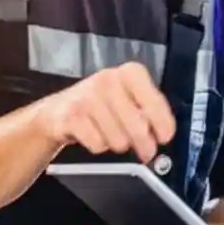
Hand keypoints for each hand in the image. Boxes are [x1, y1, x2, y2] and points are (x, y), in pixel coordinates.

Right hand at [38, 62, 175, 162]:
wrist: (58, 109)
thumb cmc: (101, 104)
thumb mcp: (128, 98)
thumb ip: (149, 111)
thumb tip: (162, 135)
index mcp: (130, 73)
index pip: (155, 102)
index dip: (163, 123)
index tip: (164, 137)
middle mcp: (109, 80)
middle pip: (138, 127)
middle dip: (144, 144)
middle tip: (146, 151)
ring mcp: (88, 97)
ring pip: (119, 140)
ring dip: (118, 144)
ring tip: (111, 134)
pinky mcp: (71, 116)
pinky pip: (98, 145)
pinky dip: (98, 146)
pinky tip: (93, 134)